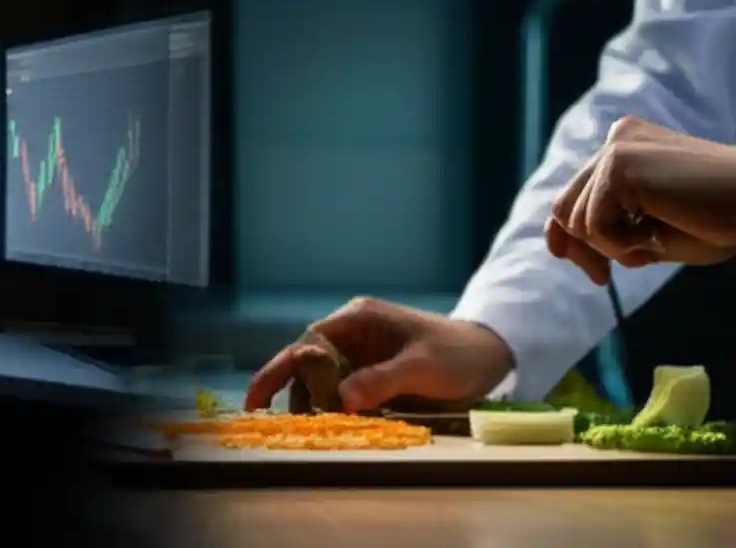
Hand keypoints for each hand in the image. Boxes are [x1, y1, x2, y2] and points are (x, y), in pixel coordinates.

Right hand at [244, 297, 514, 412]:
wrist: (490, 354)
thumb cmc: (458, 353)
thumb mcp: (423, 367)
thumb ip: (382, 380)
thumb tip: (342, 399)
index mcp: (357, 318)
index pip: (305, 344)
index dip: (278, 370)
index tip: (257, 400)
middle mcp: (352, 333)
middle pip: (307, 363)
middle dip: (294, 393)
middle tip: (285, 426)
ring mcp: (361, 353)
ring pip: (321, 380)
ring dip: (315, 404)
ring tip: (316, 431)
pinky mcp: (371, 371)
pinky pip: (341, 390)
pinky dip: (334, 408)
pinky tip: (335, 426)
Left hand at [547, 116, 735, 284]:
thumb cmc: (717, 223)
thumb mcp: (649, 231)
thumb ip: (605, 230)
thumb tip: (555, 243)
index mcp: (627, 146)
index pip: (575, 195)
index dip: (571, 237)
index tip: (594, 271)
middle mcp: (617, 139)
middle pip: (564, 207)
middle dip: (581, 249)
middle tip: (603, 278)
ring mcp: (615, 149)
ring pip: (576, 221)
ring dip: (613, 249)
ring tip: (655, 242)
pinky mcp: (618, 166)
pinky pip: (594, 226)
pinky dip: (622, 246)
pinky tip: (658, 234)